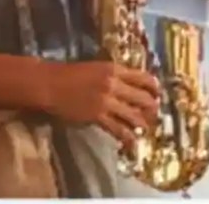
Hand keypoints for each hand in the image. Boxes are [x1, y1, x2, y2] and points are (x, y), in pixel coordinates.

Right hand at [44, 61, 161, 146]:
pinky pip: (117, 128)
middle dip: (152, 107)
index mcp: (116, 70)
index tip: (158, 93)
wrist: (50, 85)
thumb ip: (117, 75)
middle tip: (154, 113)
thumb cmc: (72, 74)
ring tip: (146, 127)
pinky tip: (132, 141)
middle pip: (143, 98)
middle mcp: (114, 85)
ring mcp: (106, 102)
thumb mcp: (99, 68)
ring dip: (142, 123)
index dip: (155, 87)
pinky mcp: (97, 116)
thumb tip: (133, 85)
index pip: (144, 78)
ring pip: (133, 115)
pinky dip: (127, 136)